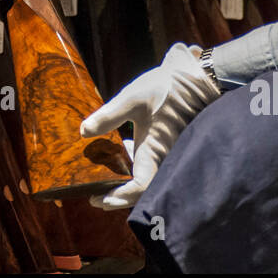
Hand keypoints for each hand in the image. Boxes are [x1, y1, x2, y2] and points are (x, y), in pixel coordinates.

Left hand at [80, 43, 221, 210]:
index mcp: (154, 151)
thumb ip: (108, 116)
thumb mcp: (132, 98)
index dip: (119, 197)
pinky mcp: (168, 146)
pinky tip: (124, 153)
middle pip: (143, 191)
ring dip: (127, 185)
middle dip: (119, 198)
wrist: (194, 79)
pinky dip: (136, 169)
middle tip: (96, 198)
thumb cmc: (165, 88)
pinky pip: (153, 167)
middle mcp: (163, 158)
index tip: (98, 198)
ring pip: (148, 181)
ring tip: (105, 184)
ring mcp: (168, 154)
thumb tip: (83, 132)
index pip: (139, 187)